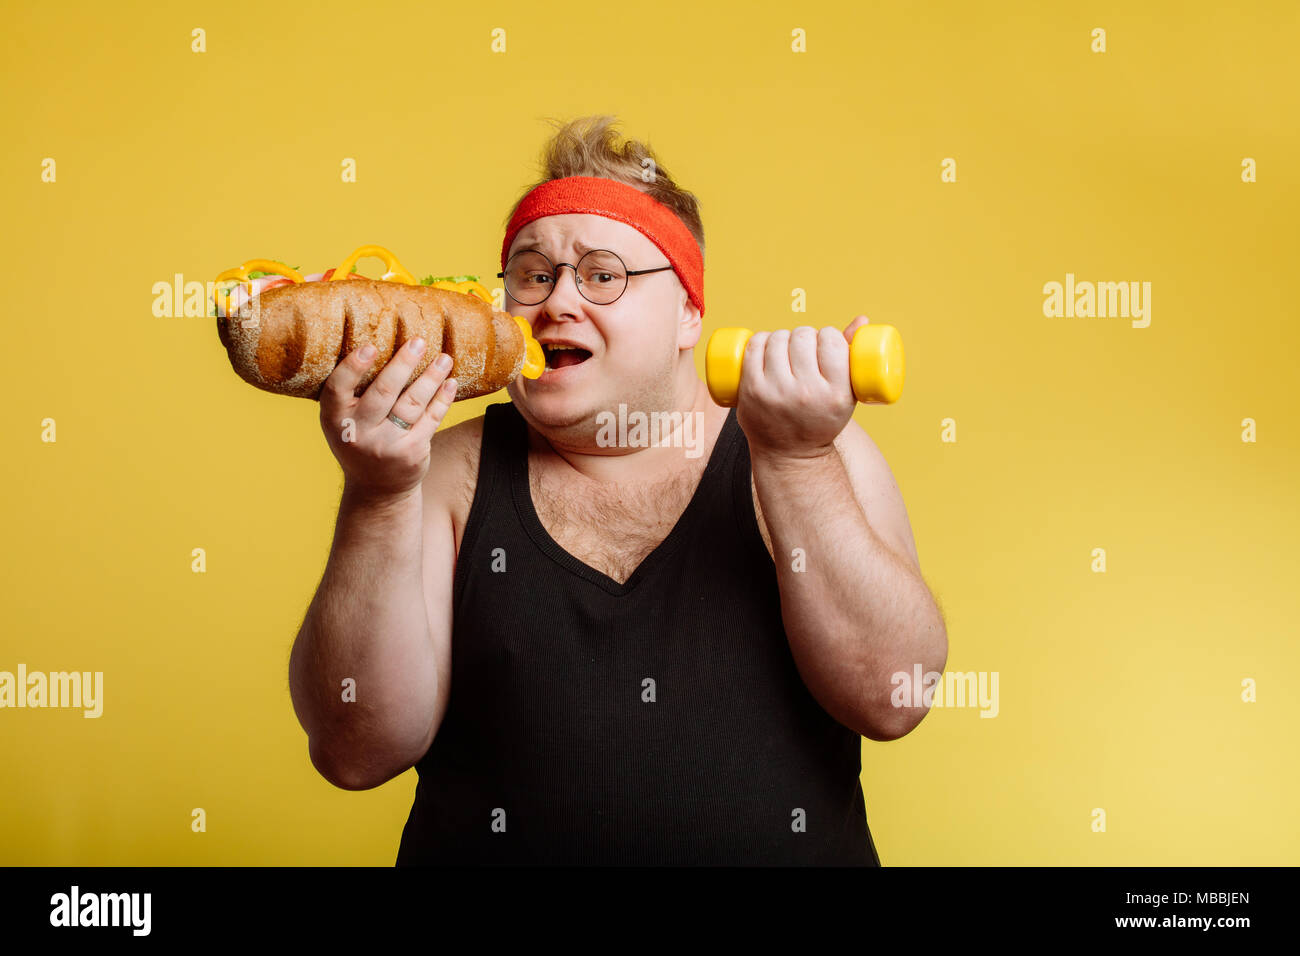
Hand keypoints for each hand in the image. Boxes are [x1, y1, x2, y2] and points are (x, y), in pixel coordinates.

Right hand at [318, 338, 457, 499]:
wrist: (377, 489)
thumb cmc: (360, 440)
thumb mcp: (343, 422)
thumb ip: (351, 393)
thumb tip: (376, 343)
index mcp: (335, 420)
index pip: (337, 389)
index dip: (353, 367)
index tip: (370, 346)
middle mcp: (359, 433)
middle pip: (383, 392)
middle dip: (403, 364)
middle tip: (418, 341)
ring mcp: (387, 445)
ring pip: (412, 403)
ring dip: (431, 377)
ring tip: (444, 357)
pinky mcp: (412, 452)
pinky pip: (430, 419)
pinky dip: (442, 399)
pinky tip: (450, 382)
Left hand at [734, 317, 868, 460]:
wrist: (790, 453)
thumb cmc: (822, 418)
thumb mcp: (846, 396)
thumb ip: (855, 358)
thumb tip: (863, 319)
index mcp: (835, 394)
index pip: (831, 342)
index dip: (828, 335)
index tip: (825, 343)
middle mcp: (806, 393)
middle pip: (803, 337)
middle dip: (805, 335)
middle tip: (804, 348)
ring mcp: (776, 392)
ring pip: (778, 339)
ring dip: (783, 336)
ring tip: (786, 347)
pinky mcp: (751, 391)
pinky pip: (754, 348)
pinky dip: (760, 339)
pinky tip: (766, 344)